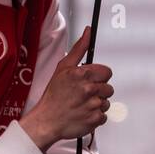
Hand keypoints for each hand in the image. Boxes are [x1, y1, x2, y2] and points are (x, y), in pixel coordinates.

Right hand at [18, 26, 113, 149]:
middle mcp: (89, 89)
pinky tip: (83, 114)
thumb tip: (88, 32)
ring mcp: (93, 105)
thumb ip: (79, 48)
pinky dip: (95, 117)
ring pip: (106, 102)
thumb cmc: (53, 96)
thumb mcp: (63, 68)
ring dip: (97, 104)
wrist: (46, 121)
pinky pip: (104, 116)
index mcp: (83, 74)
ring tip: (82, 105)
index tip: (90, 81)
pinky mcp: (95, 119)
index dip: (99, 77)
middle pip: (108, 88)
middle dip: (98, 91)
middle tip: (84, 95)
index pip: (107, 72)